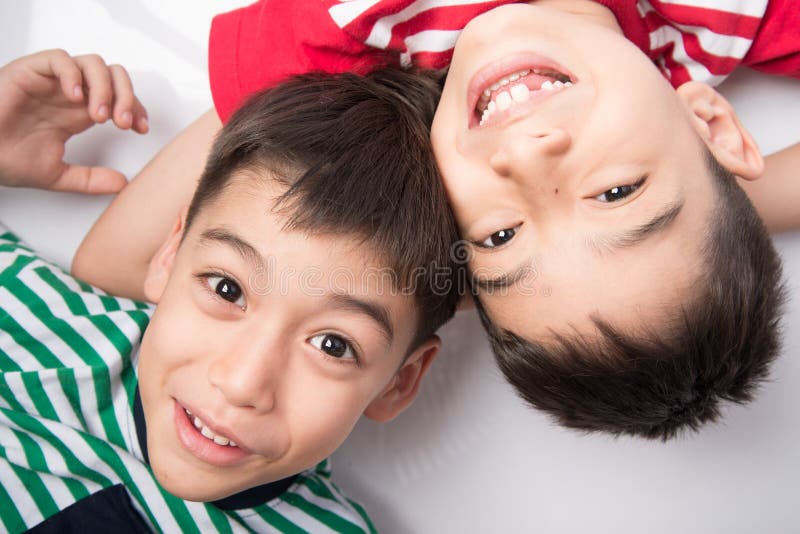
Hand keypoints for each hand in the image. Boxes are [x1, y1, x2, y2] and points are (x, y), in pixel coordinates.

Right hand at [0, 49, 147, 193]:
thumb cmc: (6, 159)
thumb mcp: (58, 176)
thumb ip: (90, 179)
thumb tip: (122, 184)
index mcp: (79, 113)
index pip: (119, 98)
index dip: (136, 108)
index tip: (142, 129)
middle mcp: (69, 94)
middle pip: (113, 76)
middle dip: (127, 96)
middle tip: (125, 122)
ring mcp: (51, 82)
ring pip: (92, 64)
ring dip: (104, 87)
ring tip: (100, 116)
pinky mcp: (29, 72)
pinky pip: (58, 59)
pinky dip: (73, 74)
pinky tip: (76, 97)